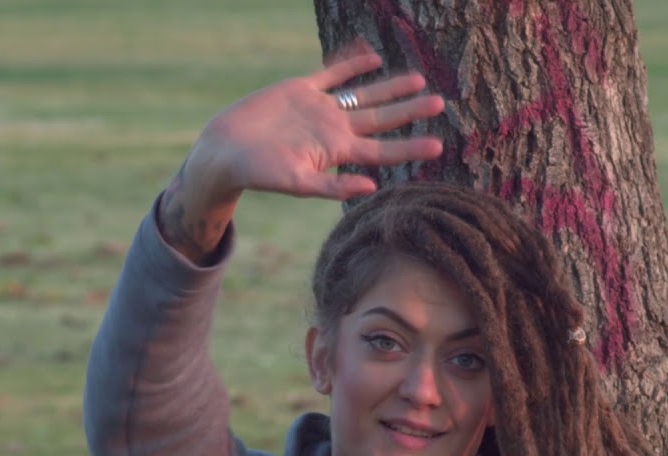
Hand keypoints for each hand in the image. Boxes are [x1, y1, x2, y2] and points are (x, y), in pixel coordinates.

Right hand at [189, 46, 445, 200]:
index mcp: (337, 153)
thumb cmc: (259, 173)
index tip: (439, 145)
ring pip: (363, 95)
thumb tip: (372, 187)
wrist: (226, 151)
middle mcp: (333, 130)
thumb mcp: (297, 183)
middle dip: (410, 111)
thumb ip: (333, 186)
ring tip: (418, 79)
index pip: (382, 151)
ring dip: (389, 87)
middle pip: (381, 119)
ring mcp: (319, 108)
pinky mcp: (301, 90)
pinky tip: (373, 57)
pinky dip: (352, 64)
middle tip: (441, 102)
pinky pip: (332, 73)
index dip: (410, 148)